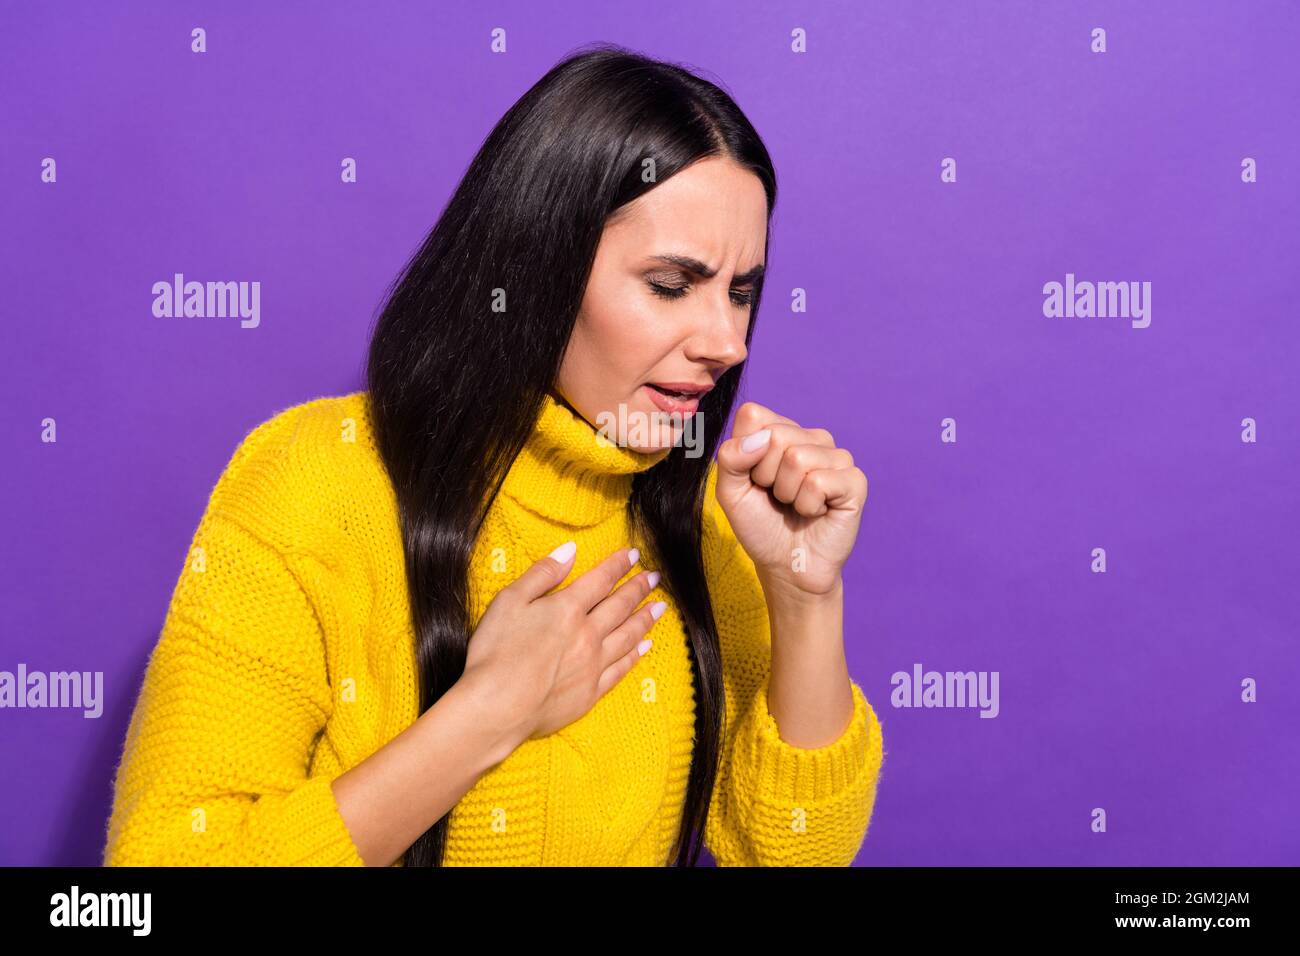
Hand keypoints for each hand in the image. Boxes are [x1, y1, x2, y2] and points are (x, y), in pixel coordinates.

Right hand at [461, 543, 664, 742]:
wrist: (497, 707)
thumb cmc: (495, 652)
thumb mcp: (509, 601)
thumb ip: (543, 574)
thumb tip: (570, 551)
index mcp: (567, 608)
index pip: (600, 580)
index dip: (618, 565)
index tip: (634, 555)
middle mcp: (587, 635)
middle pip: (620, 606)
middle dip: (639, 589)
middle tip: (655, 577)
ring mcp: (592, 665)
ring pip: (627, 636)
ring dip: (645, 619)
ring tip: (660, 608)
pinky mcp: (591, 693)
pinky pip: (621, 669)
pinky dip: (635, 655)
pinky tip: (645, 647)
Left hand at [714, 401, 867, 598]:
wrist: (785, 565)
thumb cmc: (761, 525)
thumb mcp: (730, 490)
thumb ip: (731, 457)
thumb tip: (763, 438)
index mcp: (782, 431)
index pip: (753, 415)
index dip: (745, 453)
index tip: (754, 479)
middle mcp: (812, 438)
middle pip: (775, 435)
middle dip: (765, 476)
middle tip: (777, 496)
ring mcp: (836, 456)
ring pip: (797, 458)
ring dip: (787, 493)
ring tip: (796, 504)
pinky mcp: (854, 480)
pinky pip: (818, 482)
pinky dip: (808, 505)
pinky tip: (816, 512)